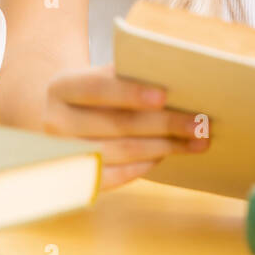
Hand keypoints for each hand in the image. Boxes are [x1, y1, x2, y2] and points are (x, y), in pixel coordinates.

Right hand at [42, 63, 208, 189]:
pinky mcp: (76, 178)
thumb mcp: (95, 76)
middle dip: (164, 124)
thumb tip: (176, 81)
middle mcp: (55, 122)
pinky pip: (116, 176)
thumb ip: (123, 77)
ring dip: (164, 147)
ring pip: (122, 152)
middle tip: (200, 124)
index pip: (98, 89)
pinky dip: (144, 165)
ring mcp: (63, 154)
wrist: (55, 117)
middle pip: (117, 124)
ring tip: (196, 142)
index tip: (164, 96)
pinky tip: (167, 155)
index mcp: (61, 88)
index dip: (130, 93)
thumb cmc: (90, 93)